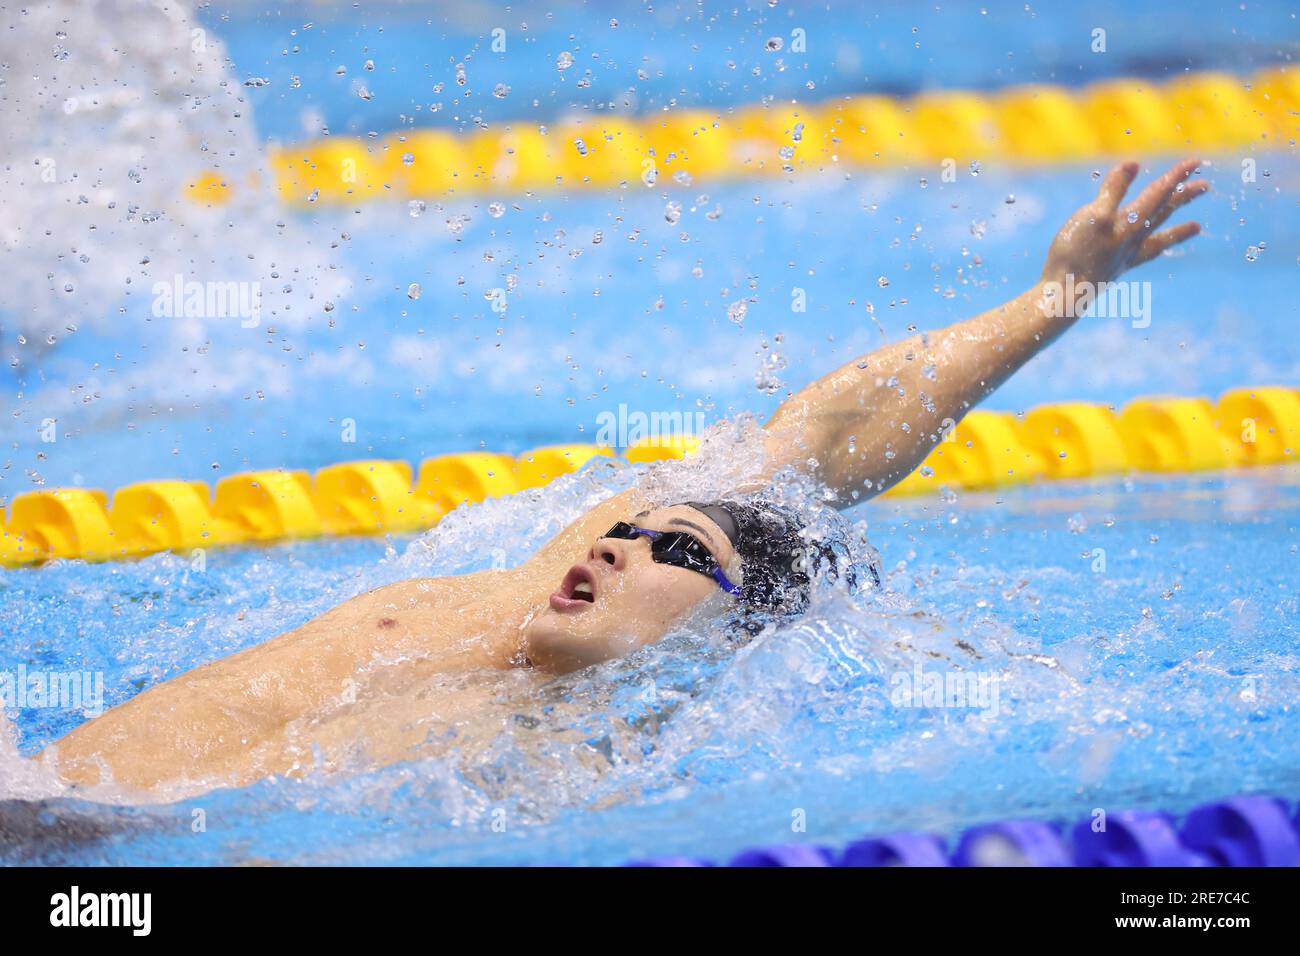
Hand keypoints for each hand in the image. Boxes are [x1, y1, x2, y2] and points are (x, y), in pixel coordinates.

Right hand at [1041, 157, 1208, 287]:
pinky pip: (1144, 257)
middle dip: (1183, 198)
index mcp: (1130, 223)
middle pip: (1163, 214)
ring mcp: (1126, 256)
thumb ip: (1113, 191)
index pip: (1157, 194)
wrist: (1064, 295)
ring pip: (1159, 237)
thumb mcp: (1093, 216)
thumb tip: (1134, 164)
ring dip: (1178, 229)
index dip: (1175, 176)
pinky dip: (1154, 251)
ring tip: (1197, 227)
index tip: (1195, 161)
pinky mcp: (1115, 270)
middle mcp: (1133, 239)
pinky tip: (1152, 250)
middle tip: (1204, 186)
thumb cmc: (1076, 254)